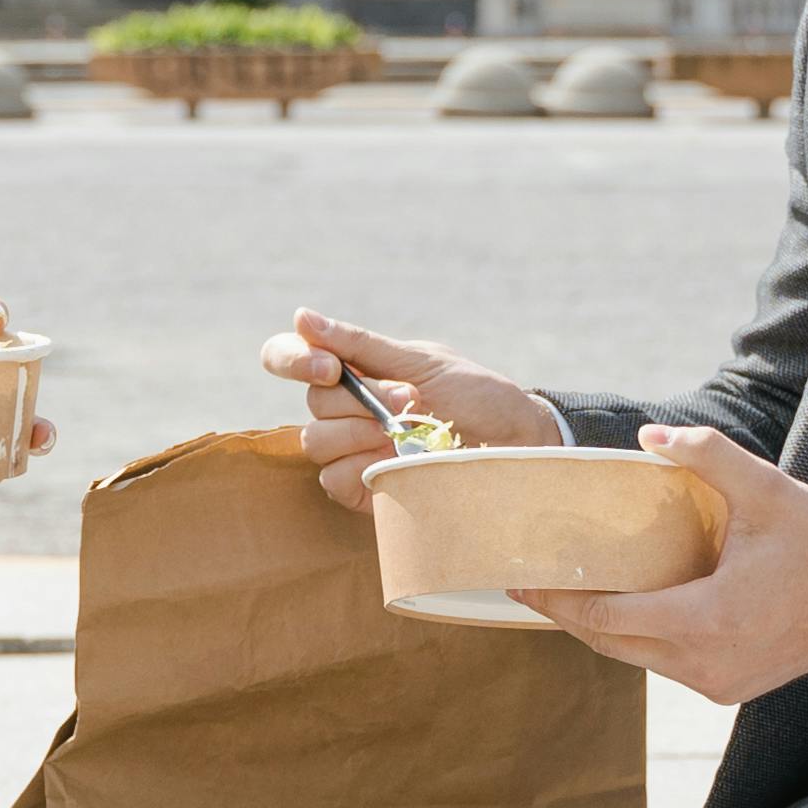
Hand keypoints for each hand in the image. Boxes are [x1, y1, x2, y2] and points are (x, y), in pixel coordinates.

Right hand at [260, 308, 563, 512]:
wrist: (519, 443)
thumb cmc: (477, 395)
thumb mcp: (423, 361)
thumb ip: (362, 345)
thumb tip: (303, 317)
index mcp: (355, 369)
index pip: (288, 356)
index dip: (292, 359)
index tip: (330, 366)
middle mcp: (346, 409)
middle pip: (311, 402)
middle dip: (361, 398)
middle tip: (412, 398)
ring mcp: (353, 451)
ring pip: (317, 442)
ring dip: (362, 433)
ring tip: (412, 430)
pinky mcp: (365, 490)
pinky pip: (334, 481)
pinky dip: (363, 467)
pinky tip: (399, 461)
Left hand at [519, 426, 807, 703]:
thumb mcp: (766, 490)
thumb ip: (705, 456)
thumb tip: (649, 437)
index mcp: (703, 621)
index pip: (605, 617)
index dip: (557, 600)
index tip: (519, 583)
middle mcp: (702, 664)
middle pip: (610, 643)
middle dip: (566, 615)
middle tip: (528, 587)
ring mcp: (717, 683)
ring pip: (637, 658)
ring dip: (603, 629)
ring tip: (570, 594)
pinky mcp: (731, 687)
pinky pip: (666, 664)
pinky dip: (639, 638)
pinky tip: (627, 608)